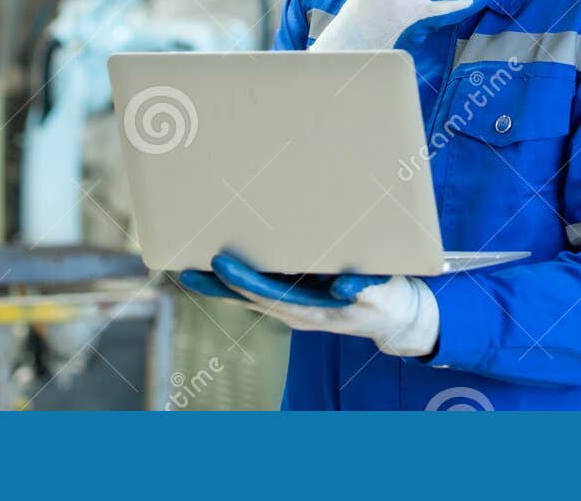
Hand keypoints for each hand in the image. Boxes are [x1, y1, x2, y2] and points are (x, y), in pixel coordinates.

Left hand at [178, 252, 439, 356]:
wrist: (392, 317)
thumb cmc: (388, 302)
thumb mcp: (385, 296)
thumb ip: (367, 289)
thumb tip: (343, 284)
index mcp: (314, 311)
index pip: (271, 295)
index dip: (244, 280)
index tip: (221, 264)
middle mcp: (297, 311)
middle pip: (250, 298)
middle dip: (218, 285)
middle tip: (188, 269)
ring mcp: (293, 307)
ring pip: (249, 297)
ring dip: (219, 286)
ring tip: (189, 270)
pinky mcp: (295, 298)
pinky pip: (259, 292)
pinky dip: (235, 284)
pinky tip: (216, 273)